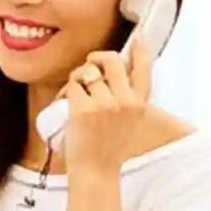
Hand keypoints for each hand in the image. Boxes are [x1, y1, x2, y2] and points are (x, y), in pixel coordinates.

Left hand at [58, 40, 151, 179]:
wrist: (96, 172)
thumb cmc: (108, 148)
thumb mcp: (129, 121)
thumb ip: (128, 97)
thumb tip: (116, 70)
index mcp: (139, 104)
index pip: (144, 68)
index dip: (141, 50)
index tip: (138, 38)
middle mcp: (125, 101)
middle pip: (111, 60)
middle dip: (97, 58)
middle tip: (89, 64)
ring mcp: (105, 104)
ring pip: (87, 72)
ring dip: (77, 79)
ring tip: (76, 94)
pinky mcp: (84, 109)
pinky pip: (72, 85)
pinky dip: (66, 91)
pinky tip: (67, 102)